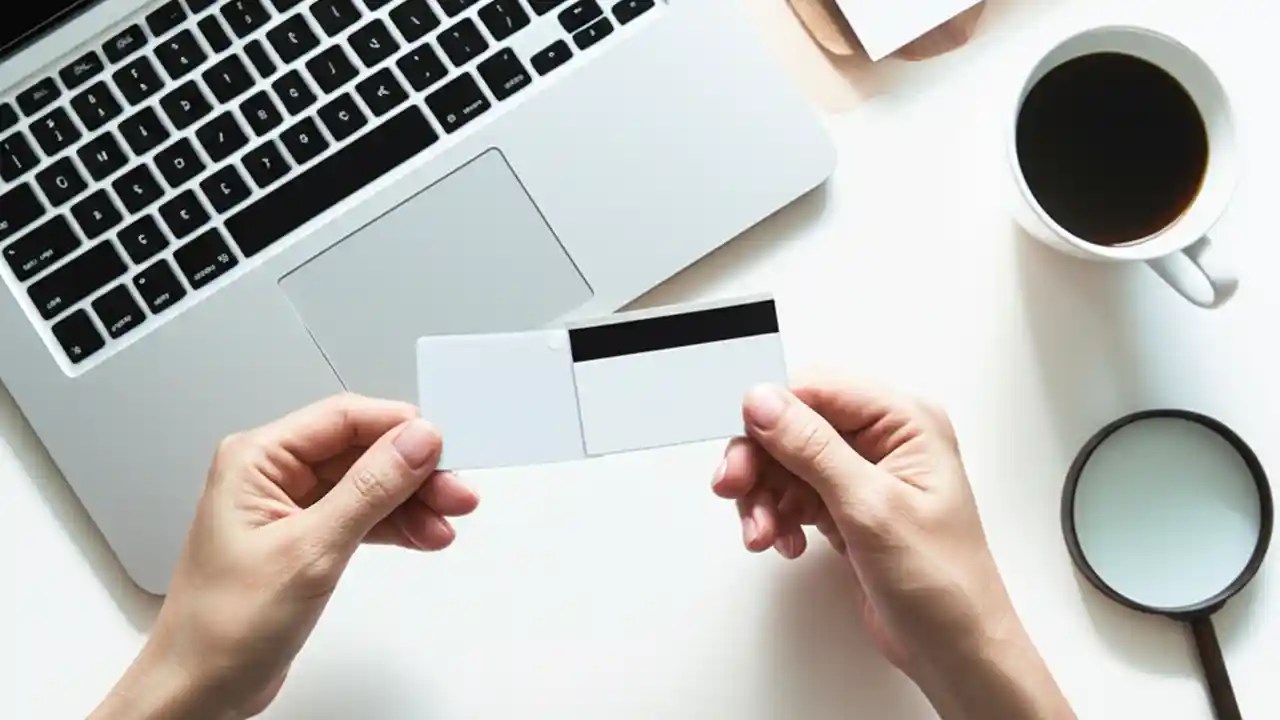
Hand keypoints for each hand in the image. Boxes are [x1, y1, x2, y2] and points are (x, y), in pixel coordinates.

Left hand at [91, 394, 478, 719]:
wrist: (199, 690)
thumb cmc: (222, 628)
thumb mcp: (311, 551)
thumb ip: (369, 490)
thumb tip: (415, 442)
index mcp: (256, 460)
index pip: (343, 418)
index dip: (398, 428)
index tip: (443, 448)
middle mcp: (270, 476)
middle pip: (361, 450)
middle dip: (413, 472)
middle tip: (455, 493)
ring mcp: (288, 508)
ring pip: (366, 484)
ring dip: (410, 501)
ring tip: (448, 520)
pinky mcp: (303, 539)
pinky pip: (360, 516)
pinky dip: (395, 525)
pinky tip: (423, 535)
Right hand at [713, 377, 1072, 719]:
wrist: (956, 652)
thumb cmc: (943, 585)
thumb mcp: (871, 508)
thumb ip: (813, 448)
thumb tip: (764, 400)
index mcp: (906, 422)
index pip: (818, 389)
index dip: (769, 411)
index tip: (740, 445)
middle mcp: (886, 440)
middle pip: (794, 424)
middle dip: (759, 460)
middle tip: (735, 489)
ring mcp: (865, 475)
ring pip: (787, 462)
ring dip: (764, 496)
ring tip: (763, 533)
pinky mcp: (848, 507)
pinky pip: (794, 494)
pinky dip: (778, 516)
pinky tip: (784, 542)